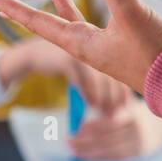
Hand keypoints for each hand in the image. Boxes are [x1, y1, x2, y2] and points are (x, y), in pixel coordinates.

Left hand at [0, 0, 161, 94]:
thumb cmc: (152, 50)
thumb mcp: (128, 8)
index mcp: (81, 44)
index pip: (40, 24)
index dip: (18, 10)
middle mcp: (89, 48)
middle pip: (52, 27)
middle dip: (30, 13)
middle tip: (5, 5)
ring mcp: (107, 49)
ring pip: (77, 26)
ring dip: (63, 9)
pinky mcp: (126, 47)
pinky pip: (101, 27)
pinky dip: (95, 11)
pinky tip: (104, 2)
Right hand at [0, 39, 130, 112]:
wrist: (35, 54)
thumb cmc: (66, 65)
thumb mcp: (85, 70)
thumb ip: (99, 82)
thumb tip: (114, 105)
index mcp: (103, 47)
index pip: (120, 69)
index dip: (124, 89)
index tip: (126, 107)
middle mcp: (95, 47)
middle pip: (112, 74)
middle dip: (114, 97)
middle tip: (116, 113)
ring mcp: (80, 52)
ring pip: (97, 78)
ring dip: (101, 97)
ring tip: (102, 110)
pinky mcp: (66, 60)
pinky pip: (80, 80)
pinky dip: (86, 94)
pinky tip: (90, 104)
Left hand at [69, 98, 161, 160]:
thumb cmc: (142, 113)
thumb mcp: (131, 106)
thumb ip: (113, 109)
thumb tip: (86, 115)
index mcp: (135, 114)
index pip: (111, 122)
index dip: (94, 126)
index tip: (79, 127)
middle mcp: (138, 130)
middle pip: (108, 138)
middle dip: (86, 141)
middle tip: (69, 141)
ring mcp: (140, 143)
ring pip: (110, 149)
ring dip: (89, 151)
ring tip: (74, 150)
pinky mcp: (139, 153)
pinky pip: (116, 156)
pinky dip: (100, 156)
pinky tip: (88, 155)